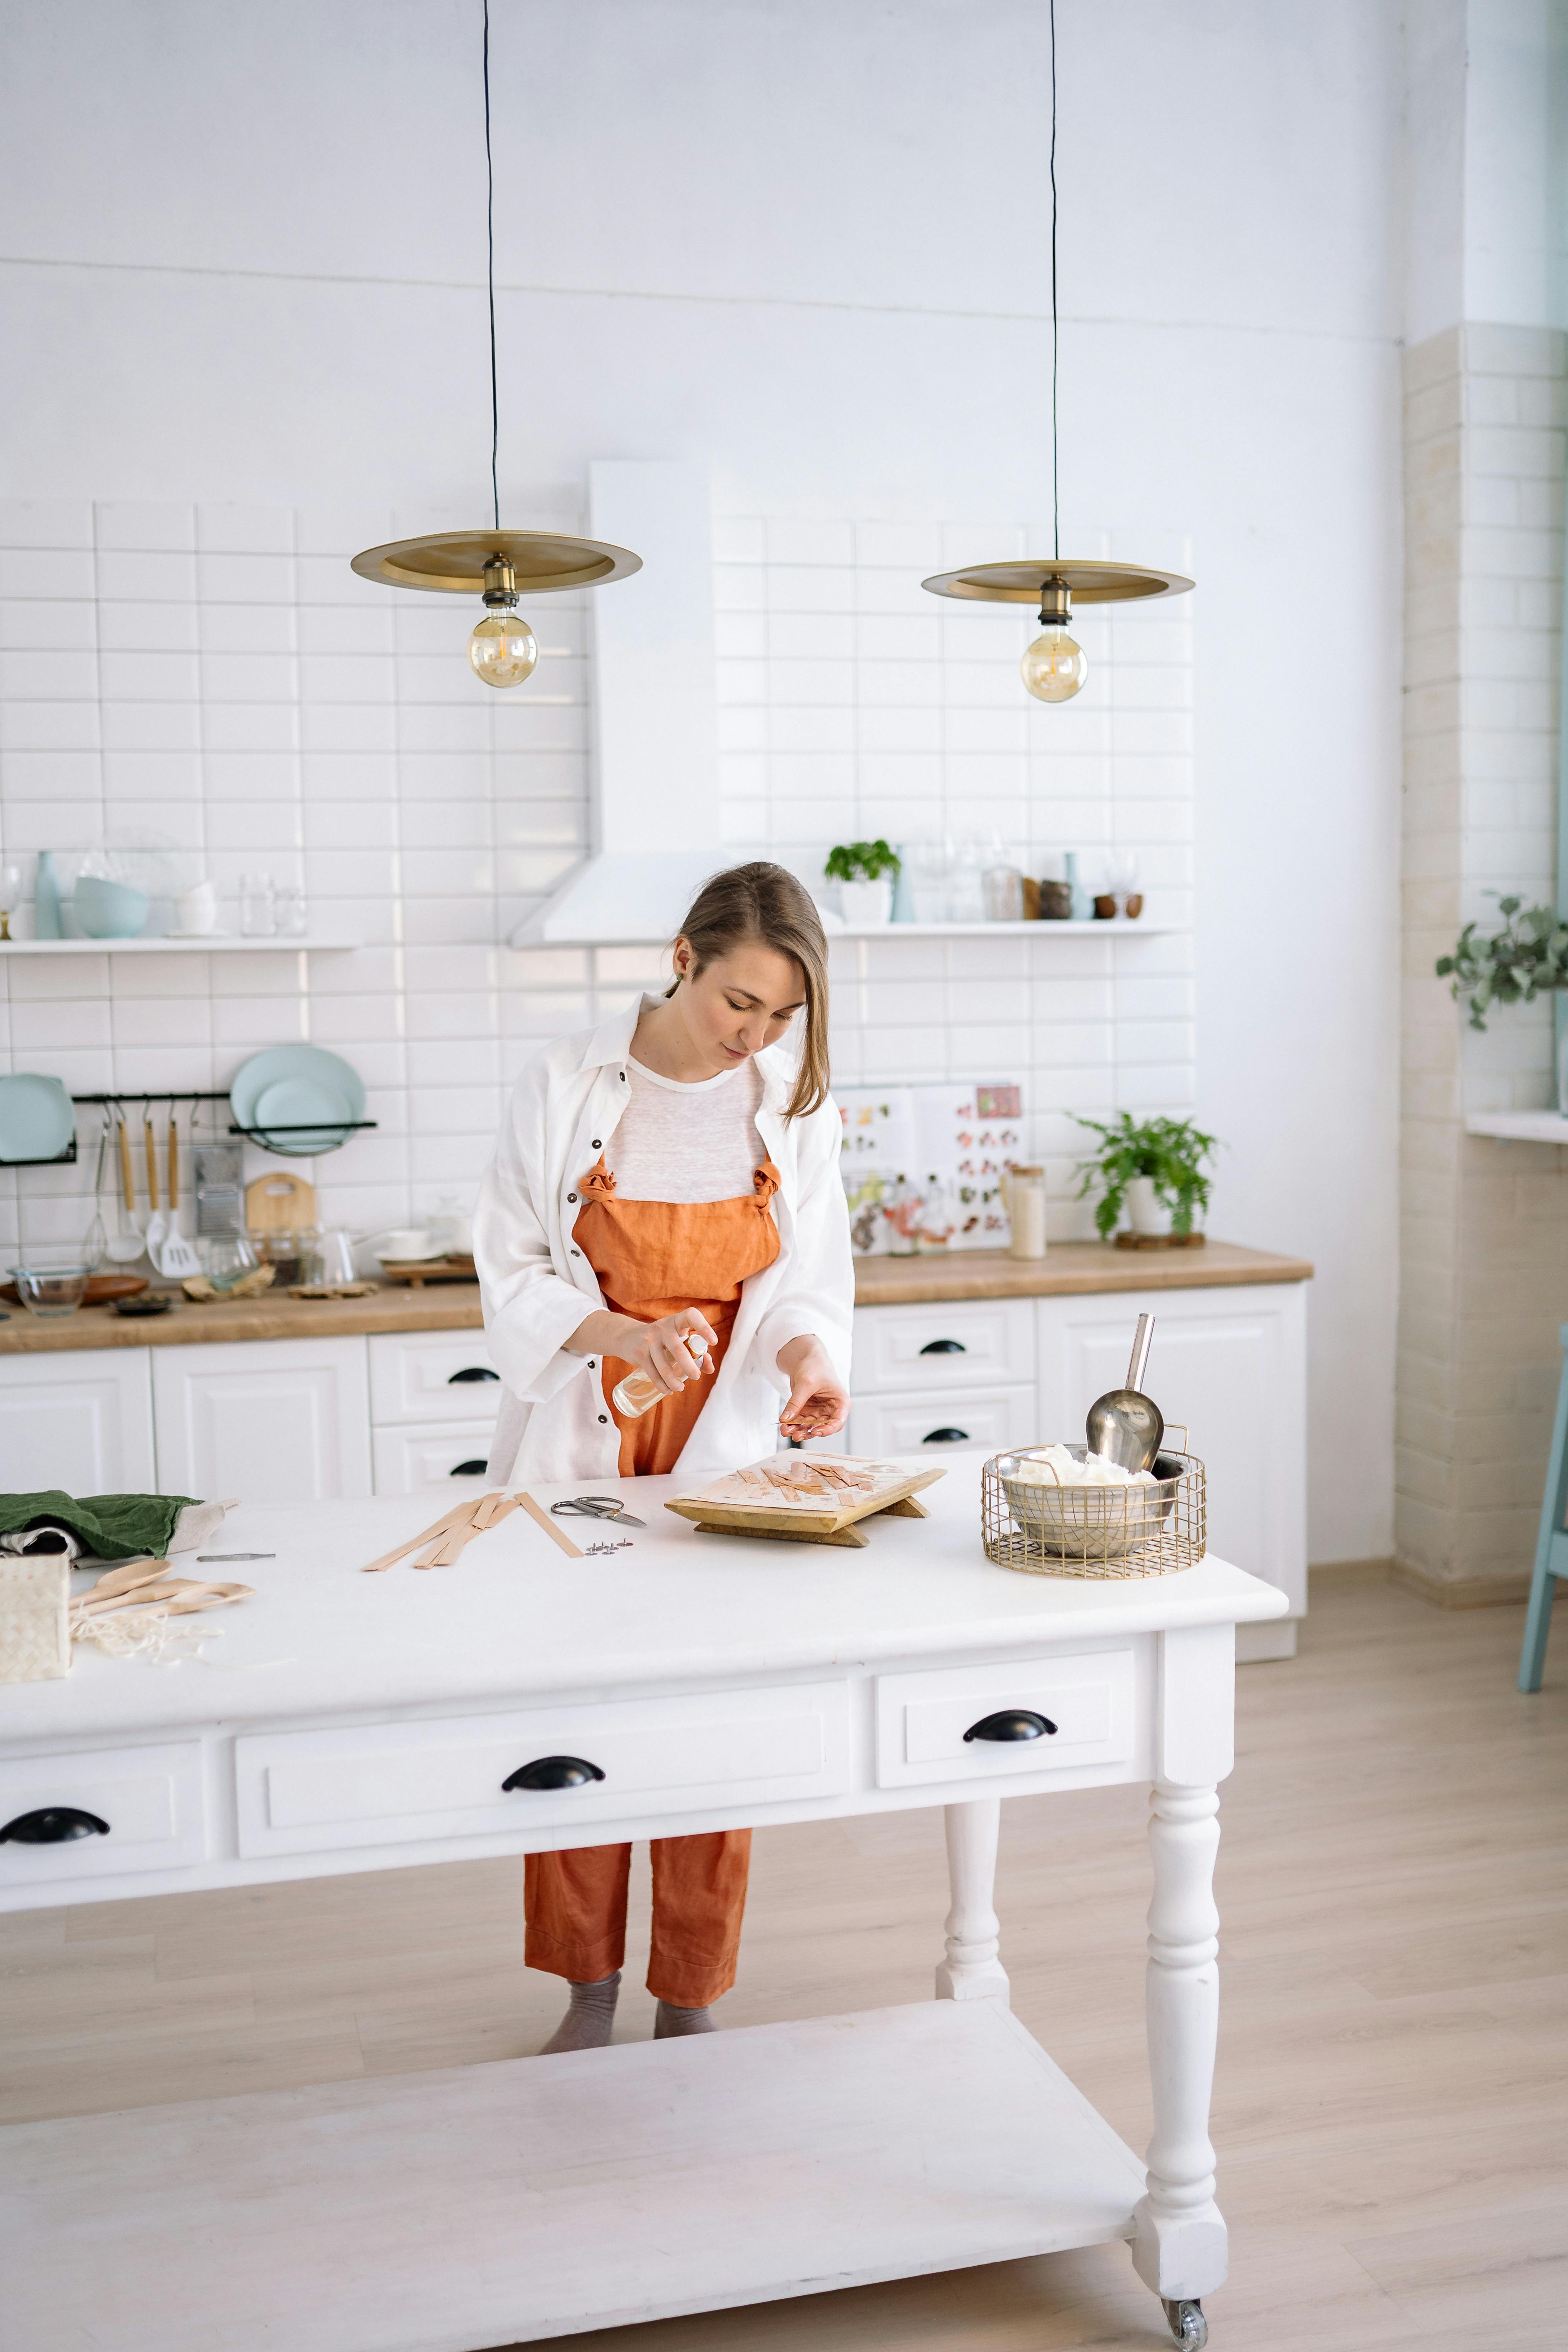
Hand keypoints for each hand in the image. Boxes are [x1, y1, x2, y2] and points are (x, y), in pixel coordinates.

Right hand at [570, 1306, 717, 1395]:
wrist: (627, 1337)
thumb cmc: (662, 1341)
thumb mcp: (678, 1340)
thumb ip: (696, 1353)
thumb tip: (710, 1369)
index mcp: (676, 1322)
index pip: (691, 1316)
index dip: (704, 1327)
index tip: (713, 1342)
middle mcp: (662, 1328)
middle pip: (678, 1348)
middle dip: (689, 1366)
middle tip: (696, 1377)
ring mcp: (648, 1340)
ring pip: (663, 1365)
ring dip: (674, 1380)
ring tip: (680, 1388)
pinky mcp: (638, 1353)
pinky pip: (652, 1372)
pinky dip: (661, 1384)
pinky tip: (668, 1390)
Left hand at [776, 1335, 849, 1441]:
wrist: (806, 1358)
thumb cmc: (815, 1366)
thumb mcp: (805, 1383)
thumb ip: (796, 1402)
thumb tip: (785, 1419)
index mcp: (840, 1403)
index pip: (838, 1422)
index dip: (827, 1429)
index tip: (815, 1431)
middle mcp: (831, 1410)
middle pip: (821, 1427)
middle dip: (807, 1432)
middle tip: (795, 1435)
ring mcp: (818, 1412)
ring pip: (809, 1426)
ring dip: (797, 1430)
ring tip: (785, 1431)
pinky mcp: (807, 1411)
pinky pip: (800, 1421)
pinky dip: (792, 1424)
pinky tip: (784, 1426)